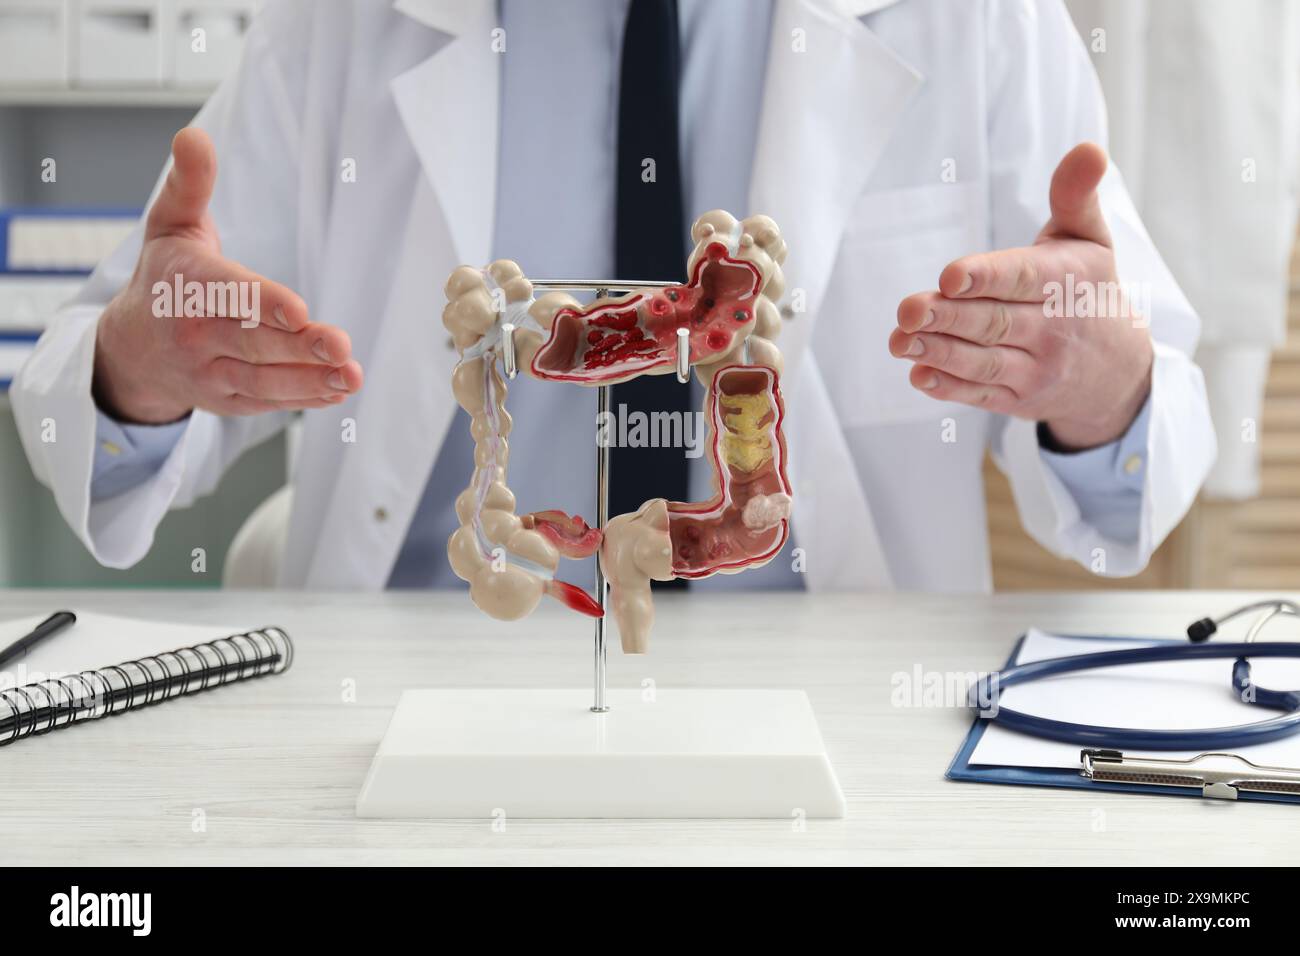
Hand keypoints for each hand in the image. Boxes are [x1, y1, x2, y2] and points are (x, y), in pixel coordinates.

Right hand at [93, 127, 362, 423]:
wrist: (131, 348)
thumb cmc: (166, 276)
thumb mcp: (171, 224)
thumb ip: (190, 184)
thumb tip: (194, 137)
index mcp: (188, 285)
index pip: (229, 295)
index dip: (264, 304)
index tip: (300, 311)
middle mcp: (195, 334)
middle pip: (254, 342)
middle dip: (300, 347)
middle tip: (342, 346)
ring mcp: (210, 372)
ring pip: (262, 380)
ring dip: (310, 381)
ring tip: (351, 376)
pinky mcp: (226, 400)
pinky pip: (266, 402)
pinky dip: (302, 399)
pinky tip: (336, 392)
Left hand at [890, 143, 1151, 449]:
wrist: (1117, 372)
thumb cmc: (1089, 290)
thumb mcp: (1090, 240)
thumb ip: (1076, 197)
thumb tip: (1088, 148)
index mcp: (1065, 283)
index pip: (1023, 279)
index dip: (986, 278)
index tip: (949, 276)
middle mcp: (1052, 329)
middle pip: (994, 323)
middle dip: (948, 317)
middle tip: (907, 309)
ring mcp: (1035, 369)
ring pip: (983, 362)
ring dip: (939, 353)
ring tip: (900, 341)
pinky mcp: (1019, 399)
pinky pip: (982, 396)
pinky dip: (950, 389)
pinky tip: (919, 376)